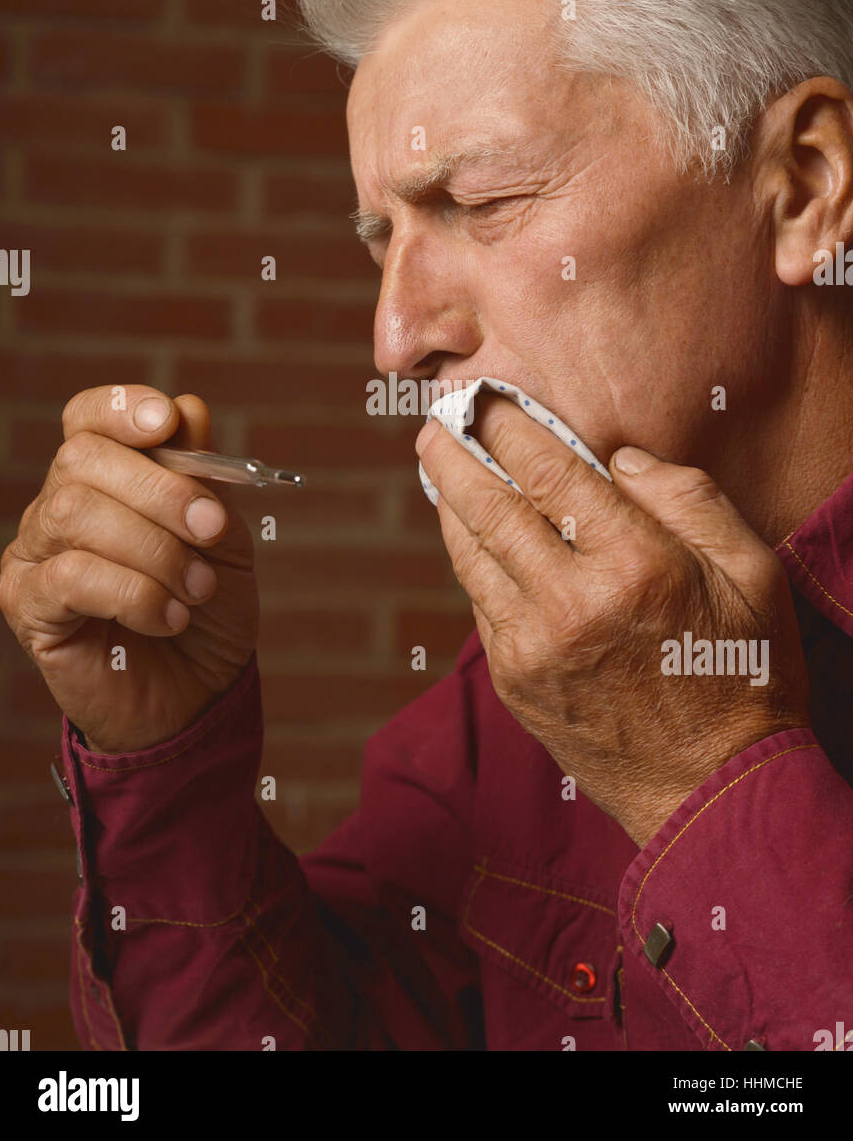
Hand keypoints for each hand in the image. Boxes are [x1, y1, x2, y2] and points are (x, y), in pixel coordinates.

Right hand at [0, 385, 256, 752]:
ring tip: (196, 589)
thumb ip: (203, 475)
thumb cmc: (205, 608)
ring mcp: (34, 554)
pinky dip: (135, 593)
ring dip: (153, 549)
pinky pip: (70, 576)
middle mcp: (58, 506)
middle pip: (82, 459)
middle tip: (211, 529)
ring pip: (75, 514)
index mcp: (104, 477)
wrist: (197, 694)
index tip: (167, 423)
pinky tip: (169, 618)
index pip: (87, 418)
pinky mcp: (28, 605)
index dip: (121, 408)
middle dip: (160, 489)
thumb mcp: (221, 534)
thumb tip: (189, 407)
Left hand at [416, 400, 810, 846]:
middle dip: (455, 455)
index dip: (510, 426)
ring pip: (472, 555)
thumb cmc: (743, 675)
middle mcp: (570, 602)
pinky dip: (469, 559)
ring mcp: (532, 646)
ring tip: (439, 464)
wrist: (712, 790)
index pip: (550, 472)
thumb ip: (688, 500)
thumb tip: (618, 460)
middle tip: (434, 421)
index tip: (488, 397)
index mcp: (633, 564)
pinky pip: (479, 601)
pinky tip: (470, 534)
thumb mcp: (751, 574)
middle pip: (490, 507)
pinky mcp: (514, 680)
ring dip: (449, 504)